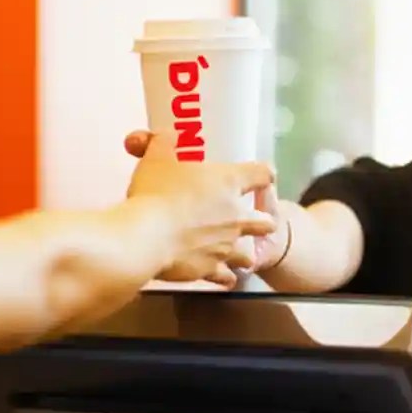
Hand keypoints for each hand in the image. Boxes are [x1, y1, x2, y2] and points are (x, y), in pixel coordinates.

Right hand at [126, 132, 275, 286]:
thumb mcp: (157, 157)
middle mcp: (235, 216)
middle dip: (263, 222)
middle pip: (266, 222)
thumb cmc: (155, 192)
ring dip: (246, 254)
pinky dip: (225, 277)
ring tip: (240, 254)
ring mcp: (225, 246)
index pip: (262, 174)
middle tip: (255, 222)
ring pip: (249, 255)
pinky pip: (225, 277)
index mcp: (229, 183)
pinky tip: (223, 278)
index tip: (264, 176)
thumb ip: (163, 142)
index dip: (264, 174)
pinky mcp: (210, 270)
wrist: (145, 238)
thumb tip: (164, 134)